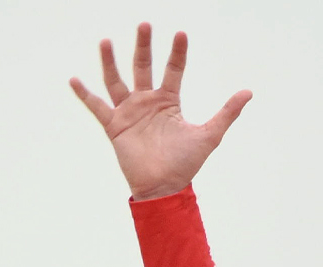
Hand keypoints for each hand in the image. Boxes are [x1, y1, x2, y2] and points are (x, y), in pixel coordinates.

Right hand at [70, 23, 250, 200]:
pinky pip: (97, 107)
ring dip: (110, 61)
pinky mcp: (114, 126)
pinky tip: (74, 79)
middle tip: (144, 23)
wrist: (164, 187)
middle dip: (143, 46)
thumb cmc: (186, 164)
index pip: (173, 70)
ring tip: (105, 40)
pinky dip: (84, 94)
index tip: (181, 33)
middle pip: (143, 67)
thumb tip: (248, 91)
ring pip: (116, 80)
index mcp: (168, 101)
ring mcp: (129, 112)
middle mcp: (147, 102)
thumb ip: (227, 112)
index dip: (177, 53)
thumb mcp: (209, 134)